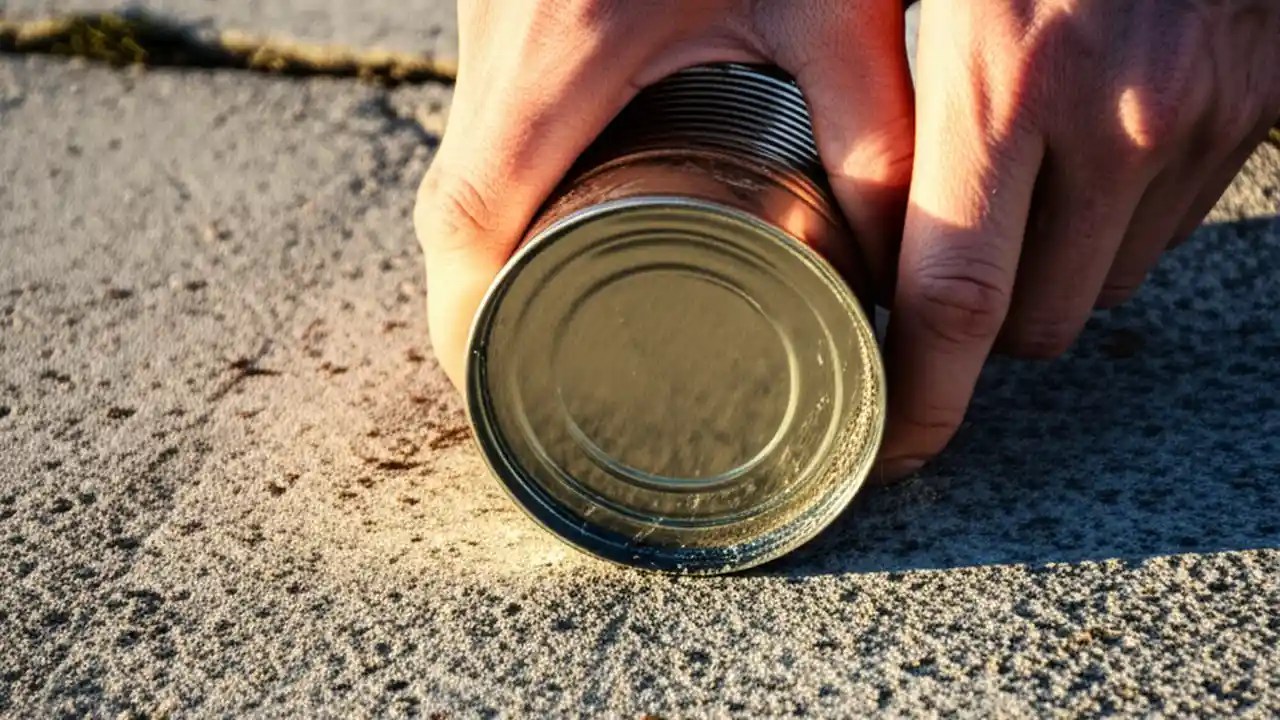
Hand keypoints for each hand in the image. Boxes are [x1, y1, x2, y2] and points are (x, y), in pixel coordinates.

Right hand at [415, 0, 914, 388]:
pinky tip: (557, 221)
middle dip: (477, 304)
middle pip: (451, 211)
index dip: (463, 320)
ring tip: (552, 315)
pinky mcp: (506, 5)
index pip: (469, 218)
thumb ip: (873, 136)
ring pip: (458, 166)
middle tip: (540, 367)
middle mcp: (504, 32)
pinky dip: (500, 191)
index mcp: (566, 43)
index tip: (492, 382)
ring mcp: (489, 15)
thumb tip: (891, 278)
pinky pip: (479, 123)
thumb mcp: (835, 5)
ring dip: (488, 249)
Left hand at [879, 0, 1279, 476]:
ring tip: (1025, 200)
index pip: (952, 298)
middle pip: (1032, 324)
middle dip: (982, 329)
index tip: (894, 447)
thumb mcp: (922, 3)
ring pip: (1103, 291)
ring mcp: (1192, 124)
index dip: (920, 397)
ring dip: (1052, 279)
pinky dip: (1115, 232)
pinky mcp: (1249, 118)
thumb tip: (865, 247)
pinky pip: (1166, 238)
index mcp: (999, 83)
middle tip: (945, 284)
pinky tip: (1090, 167)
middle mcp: (1107, 120)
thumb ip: (891, 121)